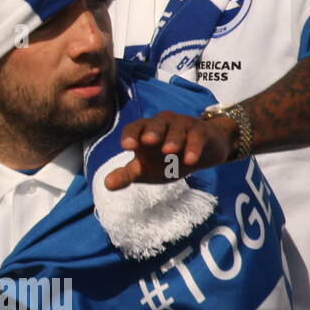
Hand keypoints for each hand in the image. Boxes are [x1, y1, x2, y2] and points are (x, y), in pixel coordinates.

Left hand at [102, 110, 235, 190]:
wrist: (203, 153)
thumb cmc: (167, 160)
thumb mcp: (147, 169)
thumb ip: (127, 175)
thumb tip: (106, 185)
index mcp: (144, 131)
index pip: (134, 128)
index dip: (130, 135)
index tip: (126, 146)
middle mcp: (162, 124)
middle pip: (154, 124)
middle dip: (151, 131)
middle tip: (147, 141)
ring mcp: (182, 125)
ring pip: (176, 128)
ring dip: (172, 139)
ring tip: (169, 151)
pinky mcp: (201, 131)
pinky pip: (197, 136)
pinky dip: (193, 147)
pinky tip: (190, 160)